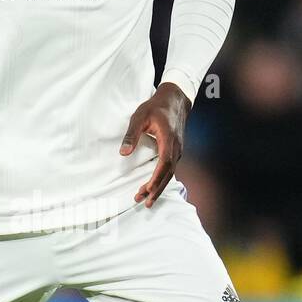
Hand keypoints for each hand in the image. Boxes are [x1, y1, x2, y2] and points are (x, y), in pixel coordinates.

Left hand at [118, 82, 190, 206]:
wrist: (176, 99)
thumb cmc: (156, 106)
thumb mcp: (140, 117)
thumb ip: (132, 135)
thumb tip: (123, 153)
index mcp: (168, 139)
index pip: (164, 163)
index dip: (156, 178)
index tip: (148, 189)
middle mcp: (176, 148)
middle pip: (168, 173)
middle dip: (156, 189)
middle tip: (144, 202)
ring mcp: (178, 150)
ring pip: (170, 173)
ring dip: (159, 187)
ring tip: (147, 200)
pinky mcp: (176, 151)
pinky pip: (170, 169)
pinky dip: (162, 180)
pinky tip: (155, 187)